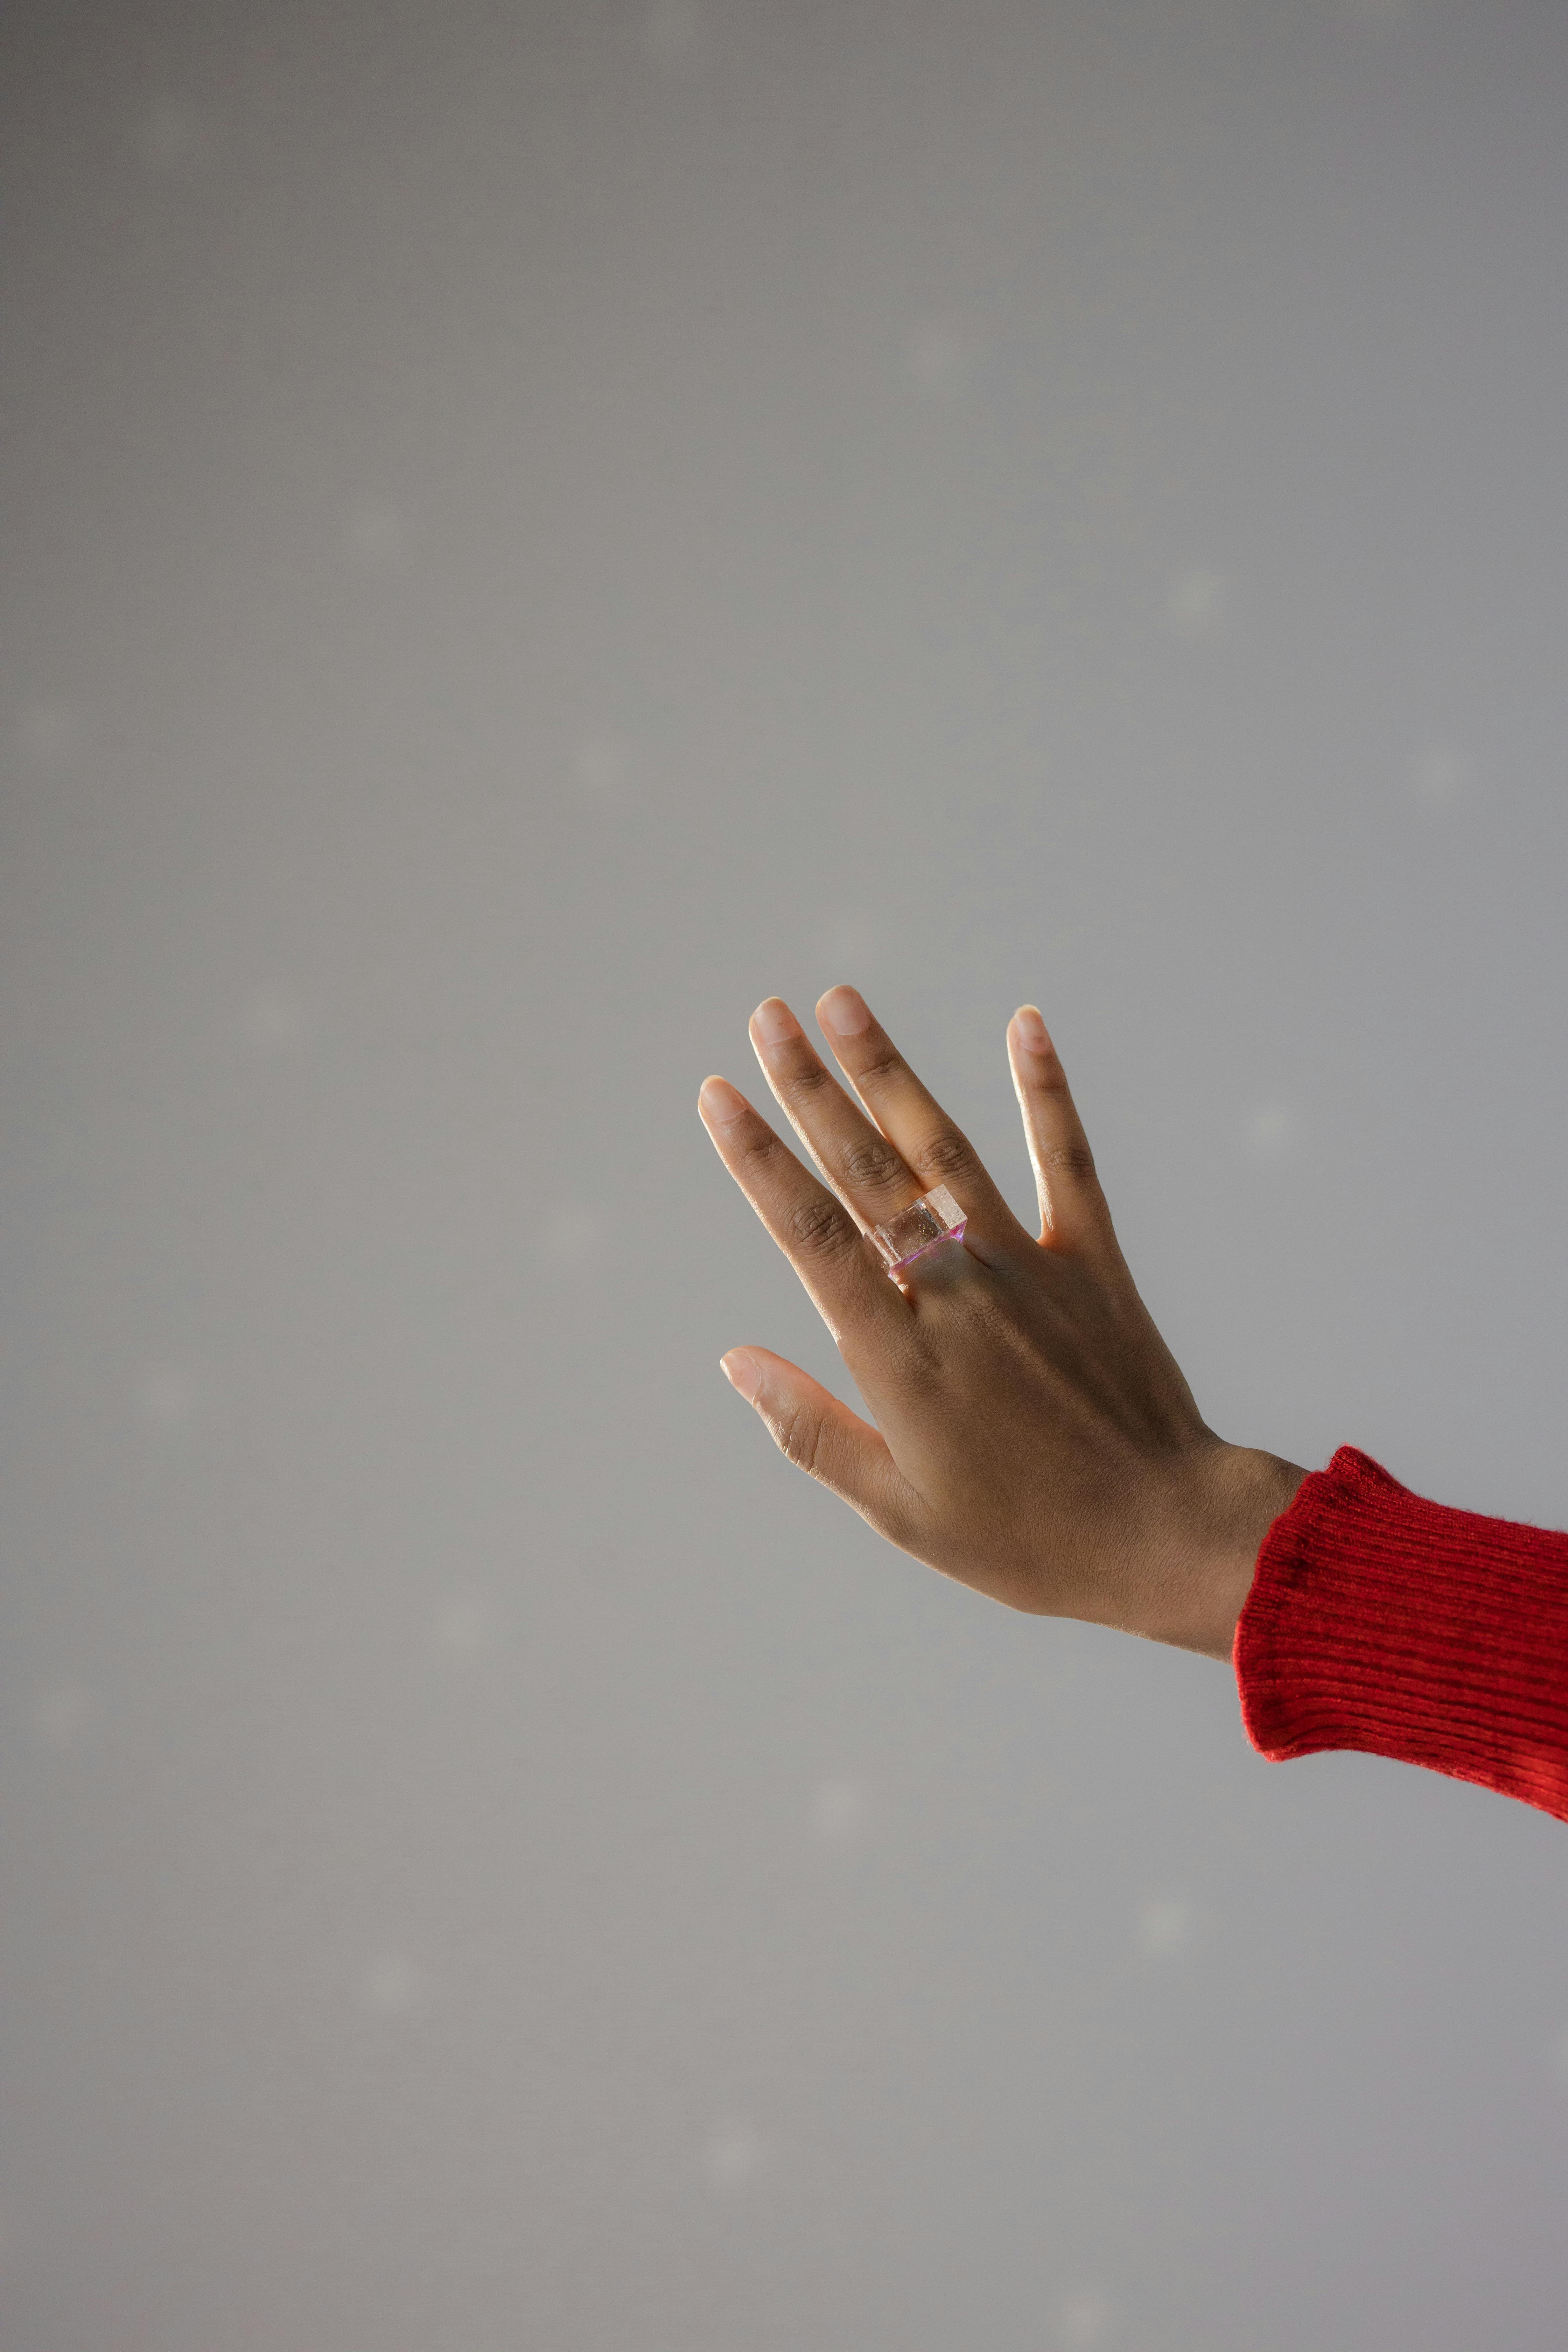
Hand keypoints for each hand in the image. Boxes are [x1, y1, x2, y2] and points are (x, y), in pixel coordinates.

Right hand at [698, 987, 1306, 1660]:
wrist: (1166, 1533)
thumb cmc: (1026, 1540)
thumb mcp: (900, 1511)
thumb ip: (812, 1429)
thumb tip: (735, 1358)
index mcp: (900, 1356)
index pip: (812, 1234)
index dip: (759, 1161)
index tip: (717, 1094)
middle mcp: (957, 1293)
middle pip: (868, 1172)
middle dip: (810, 1088)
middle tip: (766, 1015)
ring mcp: (1029, 1270)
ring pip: (945, 1150)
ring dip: (890, 1071)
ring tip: (843, 1001)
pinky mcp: (1095, 1264)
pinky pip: (1066, 1161)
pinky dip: (1046, 1090)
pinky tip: (1025, 1023)